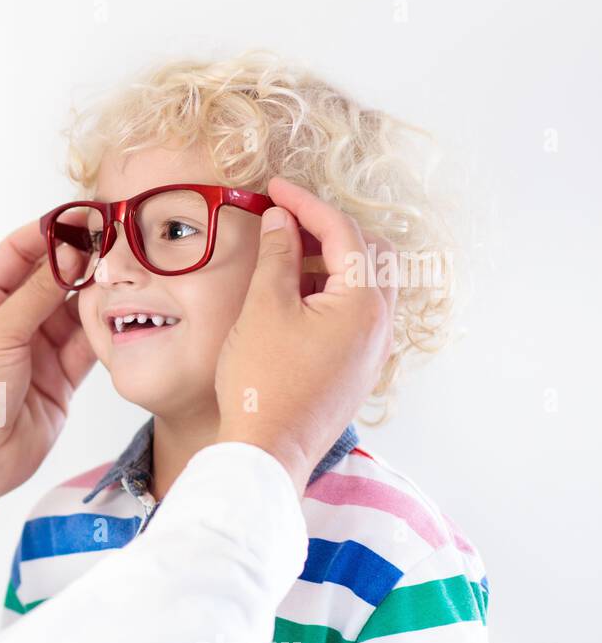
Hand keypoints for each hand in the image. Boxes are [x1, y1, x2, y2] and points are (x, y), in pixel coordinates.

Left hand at [0, 222, 96, 544]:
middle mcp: (11, 320)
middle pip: (54, 279)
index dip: (51, 231)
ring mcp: (38, 349)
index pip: (19, 251)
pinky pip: (89, 346)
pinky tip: (126, 314)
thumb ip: (39, 291)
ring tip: (129, 274)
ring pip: (76, 311)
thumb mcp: (0, 332)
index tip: (86, 214)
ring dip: (99, 295)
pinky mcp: (61, 378)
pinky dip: (106, 332)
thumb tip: (71, 248)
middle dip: (83, 260)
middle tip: (118, 241)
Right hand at [215, 177, 397, 488]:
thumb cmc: (263, 384)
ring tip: (285, 257)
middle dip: (327, 229)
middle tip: (285, 220)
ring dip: (330, 262)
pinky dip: (330, 293)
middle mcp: (379, 324)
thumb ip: (276, 256)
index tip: (275, 189)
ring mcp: (372, 350)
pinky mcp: (357, 370)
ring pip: (365, 285)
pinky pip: (355, 314)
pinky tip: (294, 299)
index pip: (343, 233)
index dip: (307, 204)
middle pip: (367, 254)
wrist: (267, 453)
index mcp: (363, 302)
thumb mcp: (262, 309)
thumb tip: (282, 221)